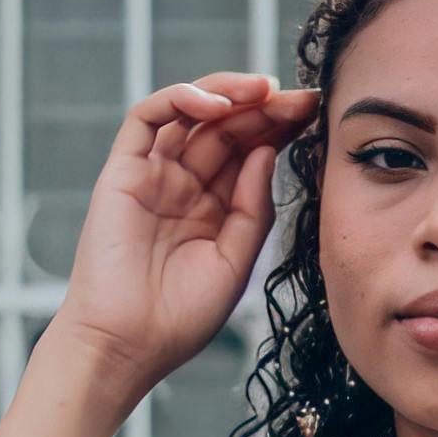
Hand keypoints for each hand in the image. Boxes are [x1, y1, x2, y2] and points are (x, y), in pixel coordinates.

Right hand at [52, 71, 315, 407]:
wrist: (127, 345)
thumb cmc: (179, 317)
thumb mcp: (236, 260)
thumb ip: (254, 206)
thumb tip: (268, 150)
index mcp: (215, 208)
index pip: (250, 152)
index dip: (281, 128)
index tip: (315, 114)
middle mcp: (184, 185)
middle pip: (227, 128)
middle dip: (265, 108)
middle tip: (301, 98)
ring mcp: (152, 175)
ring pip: (190, 113)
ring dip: (228, 94)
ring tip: (264, 91)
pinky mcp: (122, 171)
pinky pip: (147, 118)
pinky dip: (181, 100)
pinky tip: (218, 107)